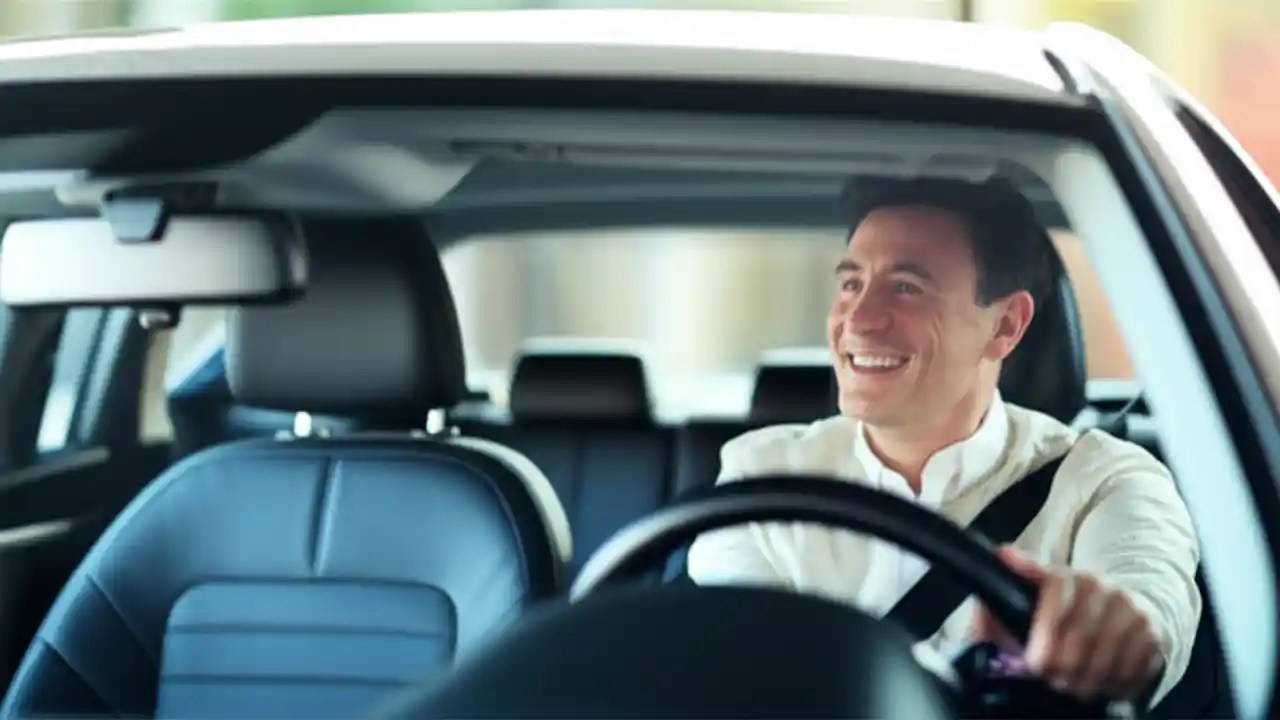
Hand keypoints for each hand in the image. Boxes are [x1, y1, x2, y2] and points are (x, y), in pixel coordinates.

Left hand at [971, 546, 1162, 700]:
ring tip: (1073, 685)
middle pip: (1081, 636)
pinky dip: (1114, 686)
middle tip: (1052, 679)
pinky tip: (1102, 684)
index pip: (1056, 594)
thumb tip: (999, 559)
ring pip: (1107, 658)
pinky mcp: (1152, 635)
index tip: (1034, 661)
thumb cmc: (1065, 610)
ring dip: (1086, 681)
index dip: (1044, 632)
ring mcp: (1131, 611)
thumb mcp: (1030, 599)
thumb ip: (1003, 594)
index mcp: (1067, 577)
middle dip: (1061, 668)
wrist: (1123, 607)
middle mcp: (1102, 588)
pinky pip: (1132, 670)